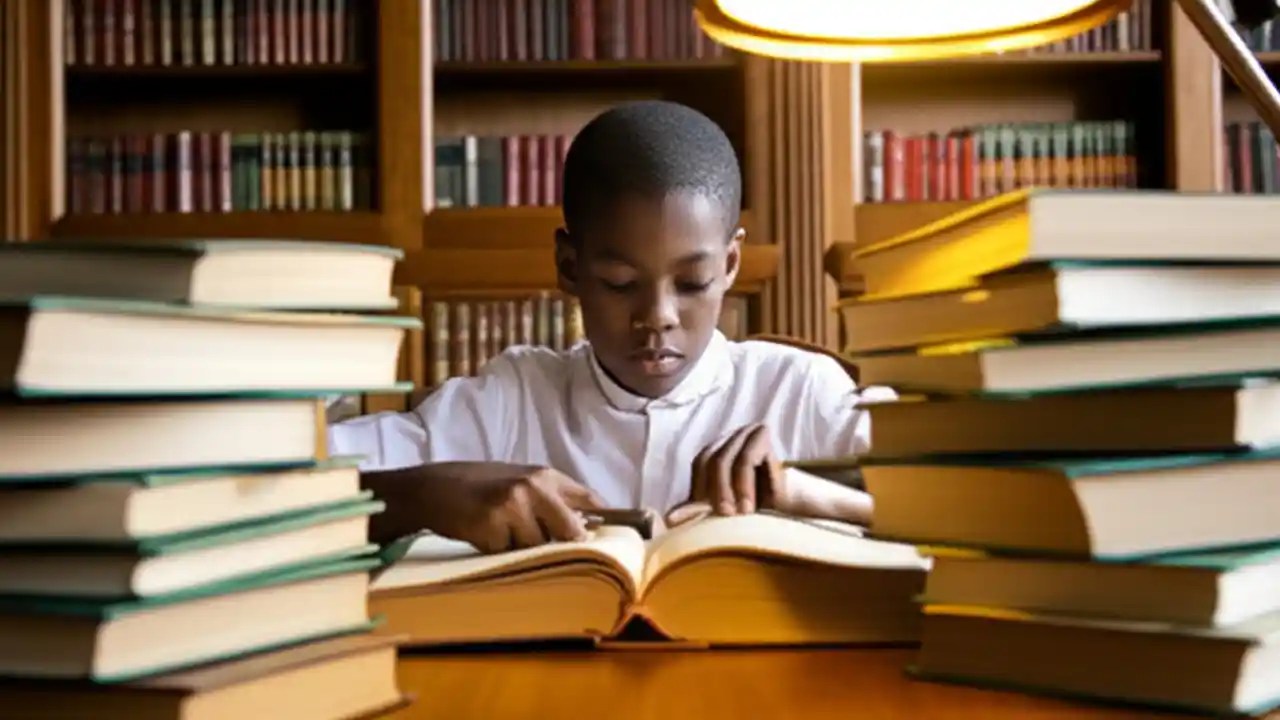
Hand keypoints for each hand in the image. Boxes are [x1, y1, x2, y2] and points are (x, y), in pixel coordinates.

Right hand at [366, 462, 605, 552]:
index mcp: (546, 475)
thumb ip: (552, 500)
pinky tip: (483, 534)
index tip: (623, 541)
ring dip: (521, 548)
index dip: (608, 523)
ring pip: (537, 548)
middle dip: (560, 544)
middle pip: (571, 532)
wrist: (432, 487)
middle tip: (537, 542)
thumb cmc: (480, 486)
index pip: (591, 500)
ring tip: (500, 531)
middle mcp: (534, 487)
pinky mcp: (493, 526)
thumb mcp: (520, 482)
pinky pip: (509, 554)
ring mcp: (513, 505)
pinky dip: (497, 551)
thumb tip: (589, 529)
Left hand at [666, 424, 787, 526]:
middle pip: (710, 460)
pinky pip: (745, 460)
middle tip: (722, 515)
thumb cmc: (751, 506)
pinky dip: (744, 485)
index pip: (700, 464)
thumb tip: (667, 519)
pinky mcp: (761, 436)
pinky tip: (749, 507)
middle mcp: (728, 437)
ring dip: (728, 490)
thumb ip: (696, 508)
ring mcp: (745, 432)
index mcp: (715, 449)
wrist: (787, 506)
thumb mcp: (719, 507)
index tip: (704, 514)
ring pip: (724, 460)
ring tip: (736, 514)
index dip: (700, 487)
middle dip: (714, 490)